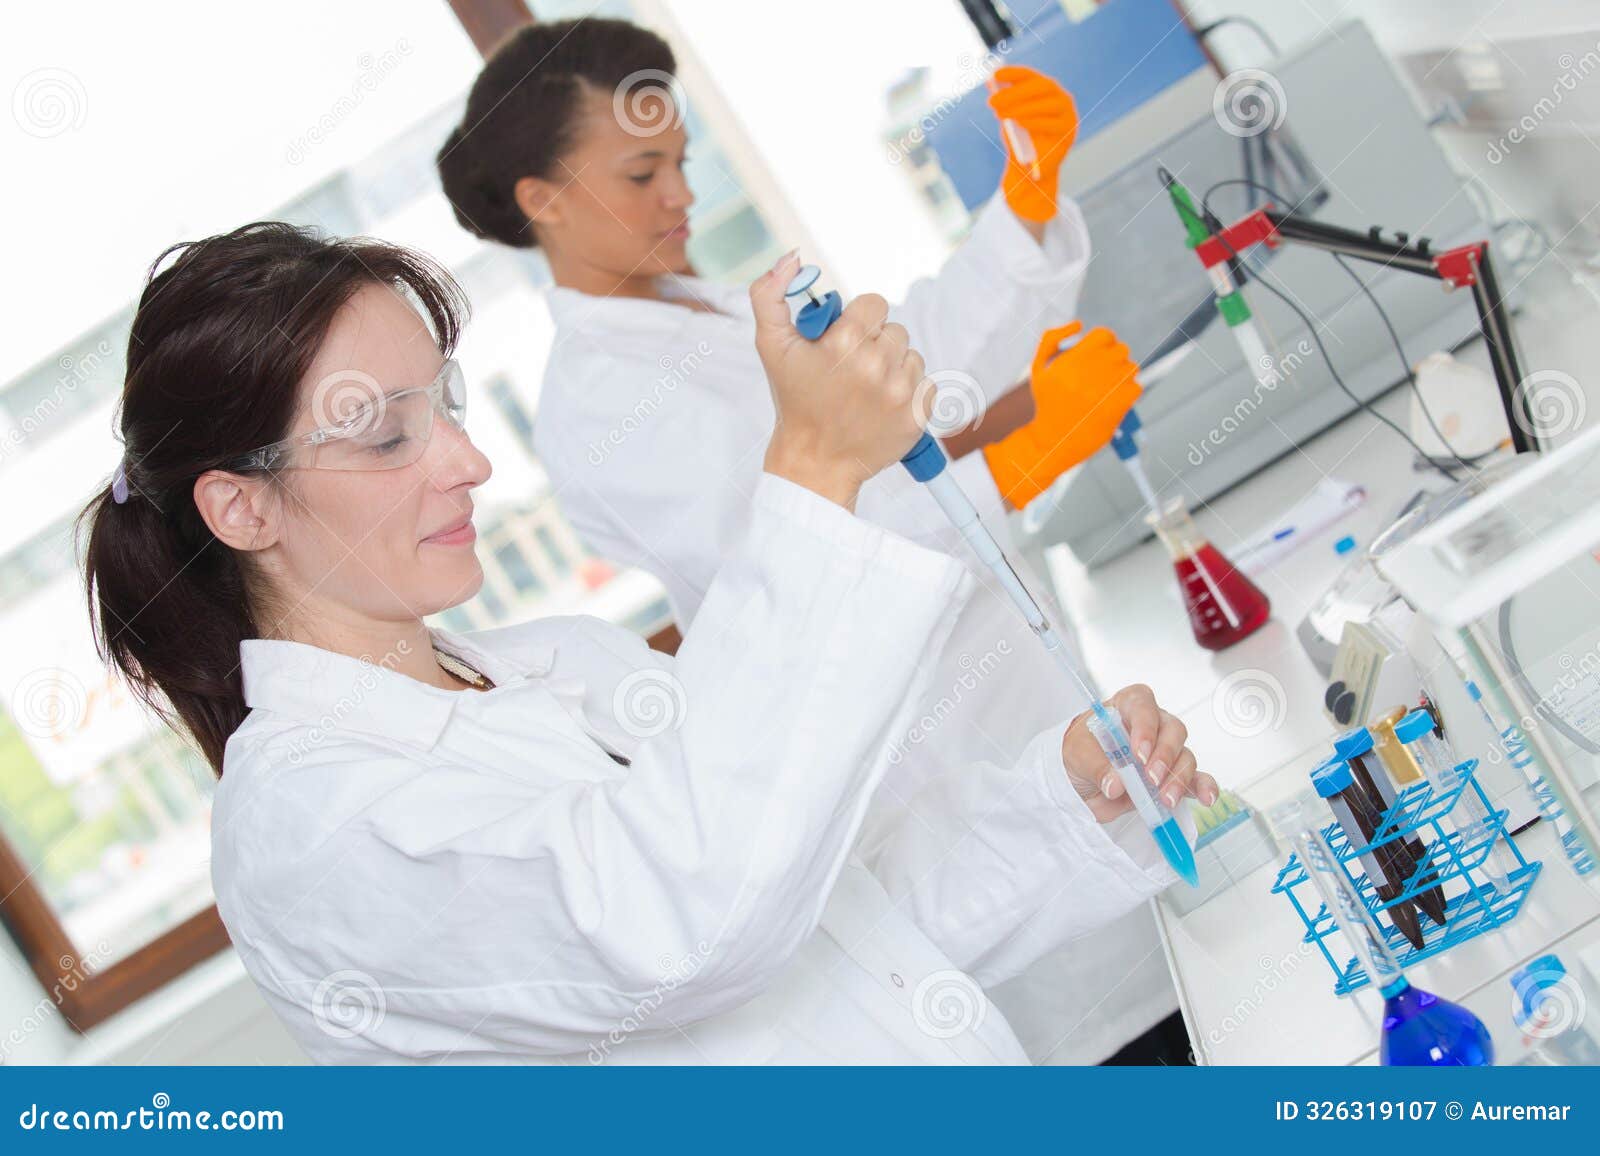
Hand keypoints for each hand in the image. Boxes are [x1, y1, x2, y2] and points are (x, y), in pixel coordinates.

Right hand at [752, 251, 926, 508]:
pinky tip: (883, 407)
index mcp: (845, 343)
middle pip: (894, 331)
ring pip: (911, 357)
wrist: (814, 462)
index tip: (844, 343)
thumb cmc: (794, 401)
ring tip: (866, 391)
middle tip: (850, 372)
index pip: (876, 304)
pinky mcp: (917, 416)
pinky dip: (909, 393)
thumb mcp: (770, 345)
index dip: (859, 322)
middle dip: (875, 346)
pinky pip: (927, 385)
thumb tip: (791, 257)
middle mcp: (876, 365)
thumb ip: (769, 294)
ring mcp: (900, 393)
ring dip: (893, 369)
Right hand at [981, 321, 1141, 507]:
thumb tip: (1079, 324)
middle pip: (1121, 349)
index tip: (1099, 355)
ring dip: (1122, 375)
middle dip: (1113, 359)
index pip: (1104, 335)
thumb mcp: (1038, 368)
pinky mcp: (1119, 406)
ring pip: (1131, 368)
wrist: (1051, 441)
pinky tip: (1112, 401)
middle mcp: (1091, 371)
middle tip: (1103, 374)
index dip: (1104, 342)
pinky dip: (1128, 393)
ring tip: (1107, 388)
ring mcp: (1107, 389)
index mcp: (1073, 358)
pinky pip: (1136, 388)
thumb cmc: (1046, 403)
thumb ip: (1052, 338)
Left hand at [987, 65, 1078, 223]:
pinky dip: (1034, 121)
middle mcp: (1060, 97)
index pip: (1030, 76)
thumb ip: (1004, 101)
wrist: (1030, 169)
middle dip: (1015, 92)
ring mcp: (1067, 113)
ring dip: (1022, 107)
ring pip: (1048, 104)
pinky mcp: (1069, 131)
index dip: (1013, 73)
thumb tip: (991, 83)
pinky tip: (1019, 122)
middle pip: (1041, 86)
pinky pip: (1052, 123)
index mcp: (1045, 90)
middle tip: (993, 101)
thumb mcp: (1009, 118)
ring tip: (1001, 114)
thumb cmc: (1019, 139)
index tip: (994, 75)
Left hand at [1061, 683, 1216, 823]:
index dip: (1145, 727)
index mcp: (1126, 708)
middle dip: (1165, 756)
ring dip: (1179, 778)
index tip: (1138, 752)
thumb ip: (1096, 766)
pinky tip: (1206, 798)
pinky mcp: (1170, 778)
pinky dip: (1203, 787)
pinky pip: (1195, 779)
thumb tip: (1116, 784)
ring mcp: (1164, 752)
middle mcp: (1151, 726)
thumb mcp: (1076, 755)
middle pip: (1173, 730)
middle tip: (1151, 778)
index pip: (1143, 706)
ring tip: (1165, 799)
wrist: (1078, 783)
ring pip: (1185, 756)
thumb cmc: (1078, 755)